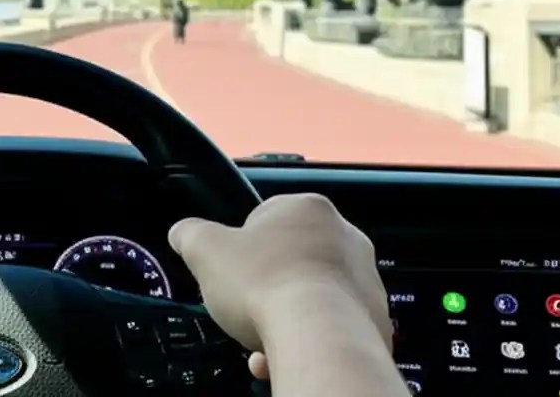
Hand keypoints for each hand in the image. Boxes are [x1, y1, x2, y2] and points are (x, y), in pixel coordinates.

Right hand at [168, 194, 391, 360]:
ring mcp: (366, 277)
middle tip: (244, 305)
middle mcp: (345, 235)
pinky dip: (308, 336)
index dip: (242, 247)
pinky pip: (332, 323)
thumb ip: (189, 234)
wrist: (319, 337)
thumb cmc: (261, 282)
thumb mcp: (205, 250)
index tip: (232, 271)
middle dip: (265, 284)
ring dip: (285, 314)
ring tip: (262, 338)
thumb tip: (182, 232)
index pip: (266, 217)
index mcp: (307, 207)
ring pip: (311, 294)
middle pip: (290, 258)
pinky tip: (284, 352)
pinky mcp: (376, 316)